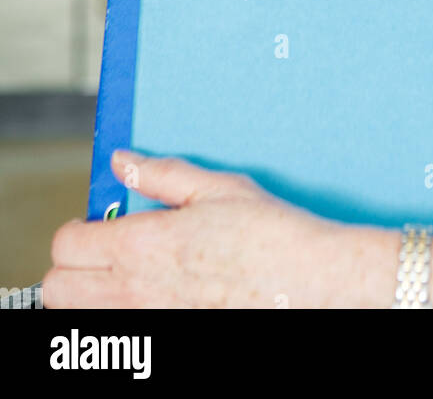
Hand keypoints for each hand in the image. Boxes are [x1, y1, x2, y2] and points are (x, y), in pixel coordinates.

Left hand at [42, 149, 396, 308]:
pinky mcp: (166, 340)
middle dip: (70, 266)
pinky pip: (118, 333)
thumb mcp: (217, 187)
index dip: (76, 228)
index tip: (98, 222)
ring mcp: (149, 322)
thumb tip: (122, 161)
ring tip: (126, 275)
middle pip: (56, 289)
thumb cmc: (270, 236)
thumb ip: (160, 174)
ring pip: (79, 317)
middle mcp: (135, 291)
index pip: (66, 243)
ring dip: (90, 294)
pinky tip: (155, 296)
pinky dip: (122, 316)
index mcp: (143, 244)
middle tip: (103, 250)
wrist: (307, 283)